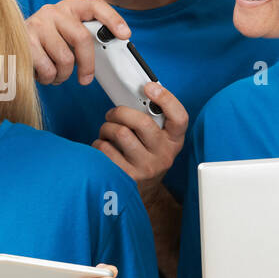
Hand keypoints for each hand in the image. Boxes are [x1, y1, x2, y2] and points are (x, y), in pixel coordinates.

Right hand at [25, 0, 130, 85]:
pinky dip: (48, 78)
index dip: (113, 19)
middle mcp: (53, 11)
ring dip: (62, 75)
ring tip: (55, 74)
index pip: (95, 5)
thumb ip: (82, 36)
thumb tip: (109, 46)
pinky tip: (42, 73)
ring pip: (66, 59)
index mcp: (68, 7)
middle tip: (85, 79)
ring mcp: (38, 24)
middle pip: (82, 38)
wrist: (6, 45)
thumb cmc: (42, 44)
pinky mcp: (26, 41)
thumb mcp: (63, 34)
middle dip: (87, 65)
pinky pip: (48, 68)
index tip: (125, 34)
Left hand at [92, 84, 188, 198]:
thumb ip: (152, 118)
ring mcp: (146, 168)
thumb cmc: (146, 155)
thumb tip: (136, 93)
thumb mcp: (158, 138)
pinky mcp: (126, 177)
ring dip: (106, 128)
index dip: (166, 98)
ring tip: (107, 133)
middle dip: (120, 112)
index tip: (149, 87)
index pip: (179, 117)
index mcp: (174, 140)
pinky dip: (99, 144)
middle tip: (113, 114)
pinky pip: (105, 149)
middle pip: (141, 122)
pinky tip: (104, 148)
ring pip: (119, 133)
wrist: (143, 190)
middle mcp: (164, 155)